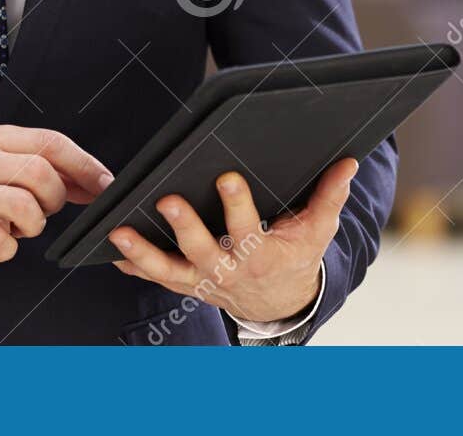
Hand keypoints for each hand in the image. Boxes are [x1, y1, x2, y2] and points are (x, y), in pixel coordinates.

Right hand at [0, 125, 112, 279]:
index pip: (52, 142)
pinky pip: (3, 241)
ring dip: (33, 225)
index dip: (84, 165)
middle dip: (55, 199)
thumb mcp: (5, 172)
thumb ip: (47, 171)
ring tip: (18, 226)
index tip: (105, 183)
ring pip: (26, 206)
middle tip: (46, 210)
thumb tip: (95, 180)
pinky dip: (9, 248)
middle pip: (42, 173)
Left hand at [110, 157, 358, 322]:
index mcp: (261, 253)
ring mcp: (204, 280)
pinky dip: (135, 265)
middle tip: (167, 200)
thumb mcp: (318, 229)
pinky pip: (158, 277)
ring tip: (119, 232)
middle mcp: (228, 269)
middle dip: (184, 226)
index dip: (236, 204)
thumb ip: (330, 195)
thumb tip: (348, 162)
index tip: (226, 177)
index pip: (247, 227)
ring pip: (169, 270)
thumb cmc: (297, 255)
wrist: (280, 301)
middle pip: (202, 250)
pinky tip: (114, 250)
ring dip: (143, 252)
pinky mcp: (188, 284)